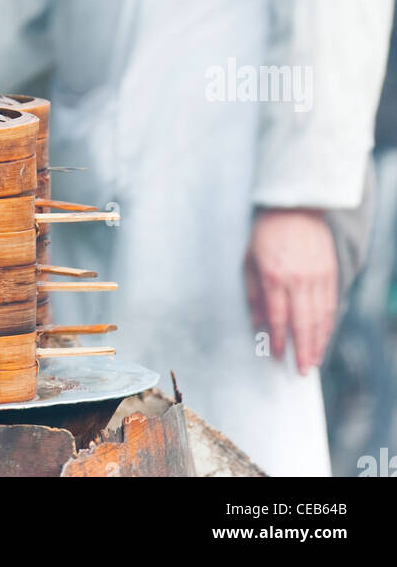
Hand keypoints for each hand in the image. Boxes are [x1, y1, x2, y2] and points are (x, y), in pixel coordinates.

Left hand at [243, 209, 338, 375]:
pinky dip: (327, 325)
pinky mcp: (330, 273)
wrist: (295, 207)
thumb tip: (256, 325)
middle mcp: (297, 280)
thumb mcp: (249, 260)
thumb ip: (253, 294)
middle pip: (302, 324)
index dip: (278, 340)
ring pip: (320, 318)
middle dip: (302, 351)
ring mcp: (317, 277)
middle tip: (301, 371)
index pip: (277, 318)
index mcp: (273, 276)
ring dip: (317, 343)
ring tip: (313, 361)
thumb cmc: (266, 234)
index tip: (278, 356)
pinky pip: (330, 305)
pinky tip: (323, 337)